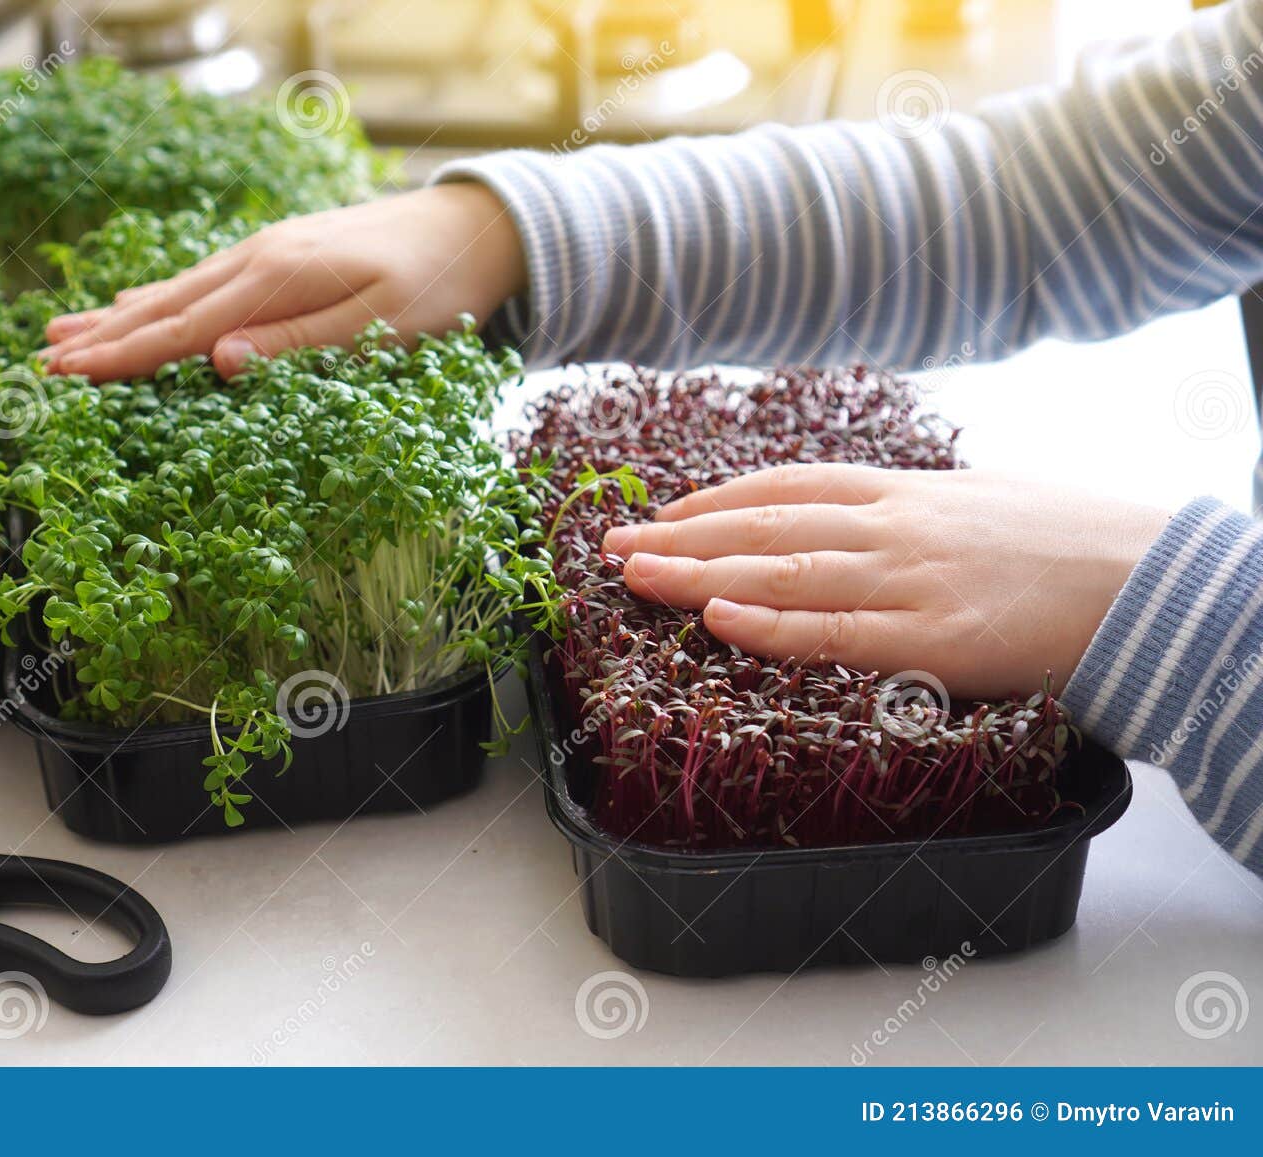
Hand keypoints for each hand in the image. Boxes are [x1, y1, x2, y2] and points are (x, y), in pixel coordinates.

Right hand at [40, 183, 525, 380]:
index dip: (123, 356)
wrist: (471, 227)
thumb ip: (298, 347)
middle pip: (165, 307)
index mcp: (276, 281)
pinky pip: (202, 282)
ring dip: (117, 317)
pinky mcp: (278, 256)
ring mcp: (264, 253)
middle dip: (103, 339)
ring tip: (61, 334)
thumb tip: (219, 362)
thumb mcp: (378, 328)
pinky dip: (158, 298)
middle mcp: (258, 260)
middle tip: (41, 365)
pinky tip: (132, 303)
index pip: (183, 329)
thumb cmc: (435, 288)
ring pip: (176, 292)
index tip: (68, 376)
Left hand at [600, 464, 1171, 697]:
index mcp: (903, 491)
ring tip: (633, 575)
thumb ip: (914, 508)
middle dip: (680, 536)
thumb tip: (866, 512)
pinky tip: (718, 619)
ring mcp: (909, 581)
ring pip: (782, 574)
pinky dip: (771, 625)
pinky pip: (836, 633)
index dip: (714, 502)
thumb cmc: (1070, 542)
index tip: (662, 513)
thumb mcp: (980, 500)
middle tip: (612, 544)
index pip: (785, 489)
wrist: (1152, 581)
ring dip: (698, 574)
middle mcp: (892, 527)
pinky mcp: (933, 640)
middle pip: (763, 527)